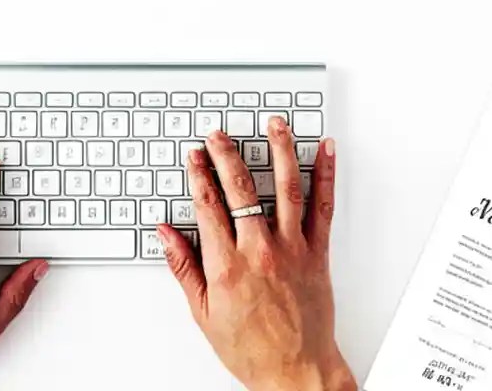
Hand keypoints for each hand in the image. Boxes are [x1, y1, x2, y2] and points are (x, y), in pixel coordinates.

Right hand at [159, 119, 354, 390]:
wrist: (295, 371)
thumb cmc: (251, 348)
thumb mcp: (203, 312)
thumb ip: (184, 268)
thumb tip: (166, 234)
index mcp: (227, 266)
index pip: (208, 206)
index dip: (199, 175)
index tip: (194, 156)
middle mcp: (260, 252)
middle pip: (241, 190)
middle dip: (226, 155)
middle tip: (219, 135)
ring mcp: (292, 249)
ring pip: (285, 187)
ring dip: (279, 150)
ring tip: (274, 124)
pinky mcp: (317, 254)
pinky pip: (322, 207)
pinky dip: (325, 175)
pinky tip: (324, 151)